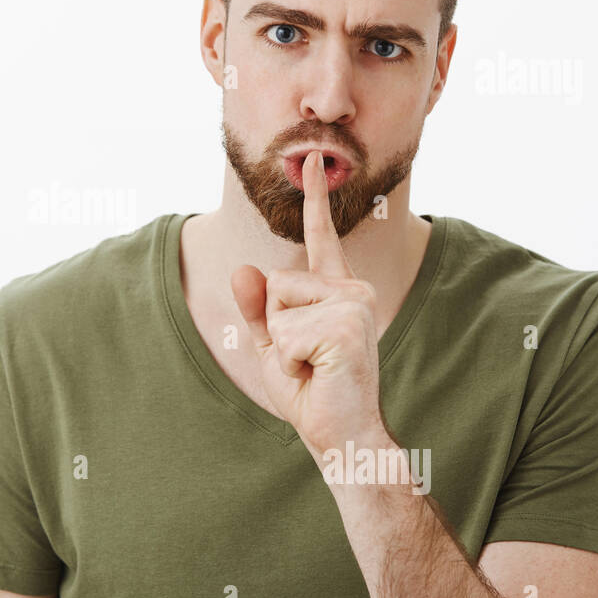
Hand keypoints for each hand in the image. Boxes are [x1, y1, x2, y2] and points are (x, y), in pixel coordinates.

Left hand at [230, 151, 386, 455]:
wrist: (343, 437)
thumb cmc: (314, 394)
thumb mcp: (274, 346)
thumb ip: (258, 309)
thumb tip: (245, 269)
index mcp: (338, 291)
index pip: (322, 238)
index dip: (314, 199)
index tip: (310, 160)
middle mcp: (352, 290)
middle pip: (277, 281)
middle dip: (275, 326)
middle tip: (307, 360)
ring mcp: (353, 306)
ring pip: (277, 304)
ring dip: (282, 344)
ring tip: (314, 367)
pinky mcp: (346, 327)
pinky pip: (284, 331)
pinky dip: (288, 360)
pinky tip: (317, 373)